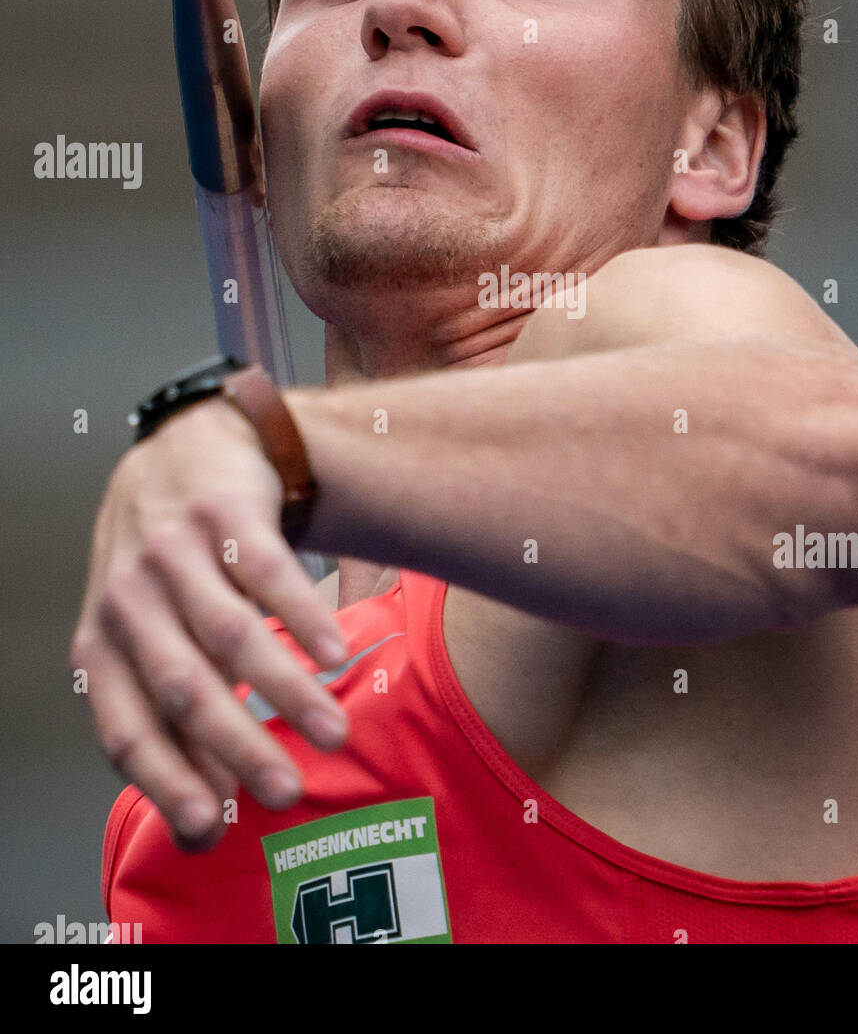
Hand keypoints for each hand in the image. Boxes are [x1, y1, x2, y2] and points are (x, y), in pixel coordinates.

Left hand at [70, 395, 350, 851]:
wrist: (182, 450)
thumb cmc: (168, 570)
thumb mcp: (152, 643)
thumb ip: (176, 724)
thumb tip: (206, 824)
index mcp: (101, 645)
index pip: (126, 728)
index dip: (166, 781)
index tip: (212, 828)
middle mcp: (128, 599)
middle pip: (185, 687)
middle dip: (238, 747)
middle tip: (287, 791)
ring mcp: (173, 551)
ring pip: (232, 635)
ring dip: (287, 691)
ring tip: (331, 733)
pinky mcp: (222, 511)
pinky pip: (270, 573)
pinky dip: (305, 619)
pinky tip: (336, 654)